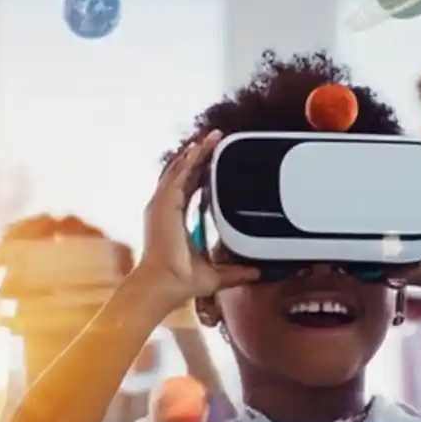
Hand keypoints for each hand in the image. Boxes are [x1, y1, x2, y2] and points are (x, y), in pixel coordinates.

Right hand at [134, 130, 258, 307]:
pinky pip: (177, 175)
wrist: (164, 284)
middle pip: (184, 173)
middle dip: (199, 155)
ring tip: (210, 137)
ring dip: (196, 152)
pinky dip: (188, 160)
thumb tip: (257, 272)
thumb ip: (237, 271)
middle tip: (214, 139)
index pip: (189, 188)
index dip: (200, 172)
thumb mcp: (217, 273)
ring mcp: (163, 204)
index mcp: (175, 219)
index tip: (213, 159)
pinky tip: (198, 148)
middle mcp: (166, 208)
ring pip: (181, 169)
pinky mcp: (164, 204)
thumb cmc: (181, 281)